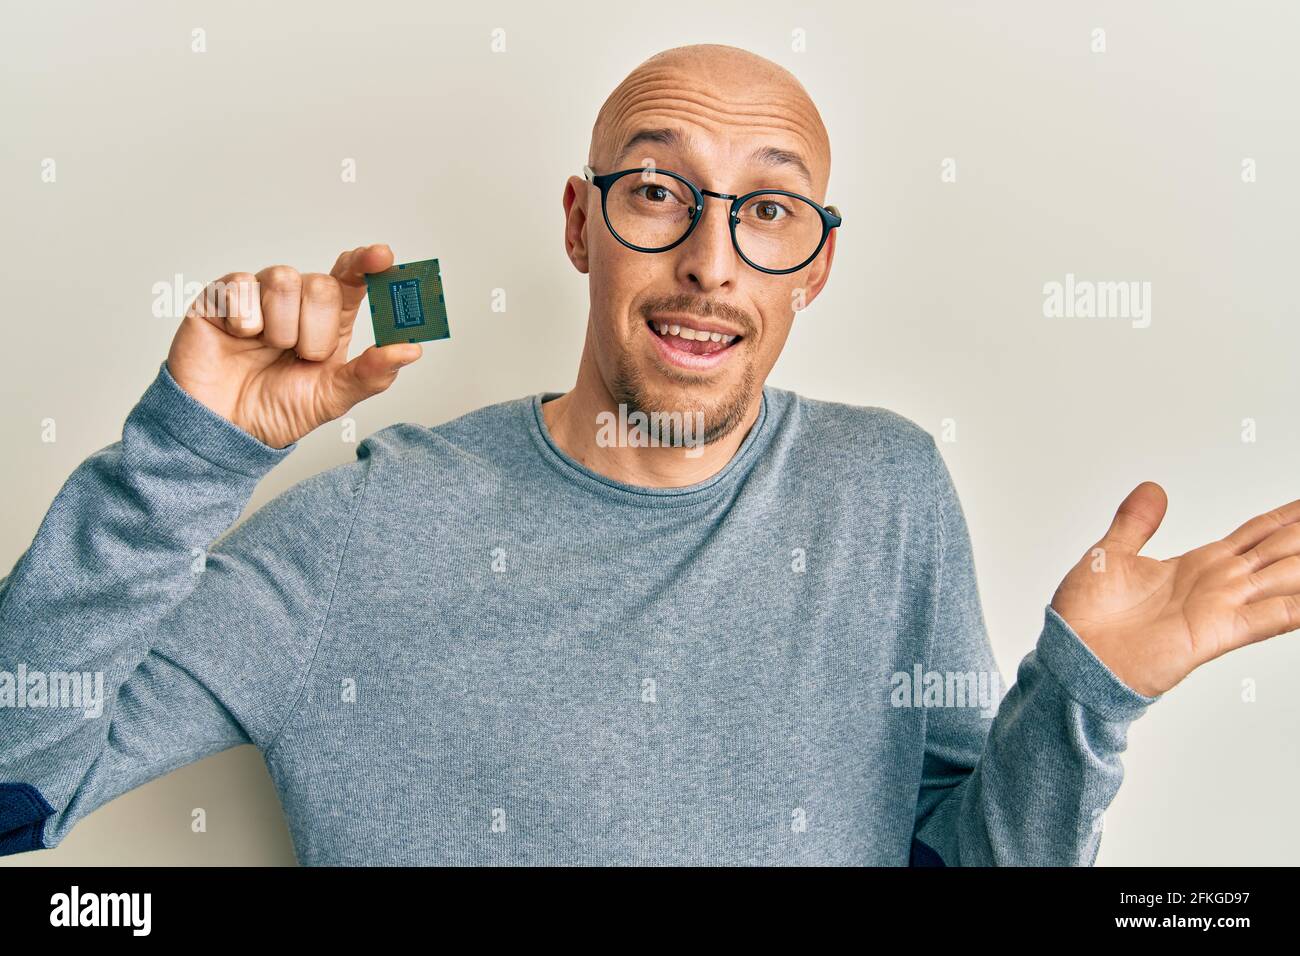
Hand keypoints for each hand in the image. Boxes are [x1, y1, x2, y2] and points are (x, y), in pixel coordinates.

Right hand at [166, 244, 420, 447]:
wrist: (223, 429)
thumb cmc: (276, 410)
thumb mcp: (332, 398)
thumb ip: (372, 374)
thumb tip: (411, 350)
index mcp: (329, 321)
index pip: (352, 278)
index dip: (368, 264)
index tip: (383, 256)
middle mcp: (297, 302)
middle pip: (322, 283)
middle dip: (315, 330)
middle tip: (300, 356)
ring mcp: (259, 296)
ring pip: (284, 279)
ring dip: (280, 327)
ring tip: (267, 350)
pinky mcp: (221, 296)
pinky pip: (241, 284)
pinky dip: (244, 318)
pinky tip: (238, 337)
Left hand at [1051, 482, 1299, 697]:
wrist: (1072, 655)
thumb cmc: (1086, 617)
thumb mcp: (1110, 554)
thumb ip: (1136, 522)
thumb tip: (1152, 489)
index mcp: (1197, 564)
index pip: (1256, 534)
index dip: (1287, 517)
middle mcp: (1218, 584)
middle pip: (1281, 550)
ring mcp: (1222, 607)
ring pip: (1287, 577)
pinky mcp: (1218, 634)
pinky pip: (1273, 617)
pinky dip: (1299, 606)